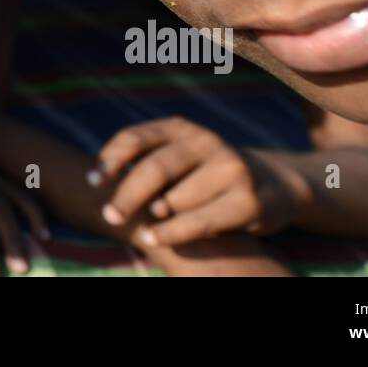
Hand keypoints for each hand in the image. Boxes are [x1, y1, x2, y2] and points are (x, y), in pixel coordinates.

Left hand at [91, 117, 298, 247]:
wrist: (275, 184)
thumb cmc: (208, 175)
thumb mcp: (180, 158)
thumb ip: (147, 163)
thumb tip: (98, 182)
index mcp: (181, 128)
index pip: (136, 137)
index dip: (111, 159)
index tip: (92, 182)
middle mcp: (206, 141)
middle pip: (154, 167)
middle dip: (127, 194)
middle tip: (109, 216)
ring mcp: (230, 169)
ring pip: (176, 198)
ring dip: (154, 216)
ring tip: (145, 226)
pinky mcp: (248, 200)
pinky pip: (200, 221)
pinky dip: (172, 232)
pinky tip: (153, 239)